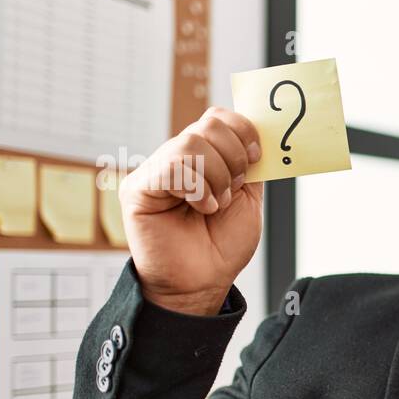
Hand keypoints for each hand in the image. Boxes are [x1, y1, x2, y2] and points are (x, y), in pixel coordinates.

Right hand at [120, 107, 263, 314]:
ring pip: (192, 144)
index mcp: (203, 156)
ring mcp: (156, 170)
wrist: (204, 282)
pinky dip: (197, 189)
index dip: (242, 130)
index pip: (217, 117)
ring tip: (213, 206)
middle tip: (231, 191)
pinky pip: (172, 167)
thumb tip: (260, 135)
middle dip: (233, 159)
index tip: (256, 157)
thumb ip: (250, 166)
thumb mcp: (247, 198)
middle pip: (209, 125)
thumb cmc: (221, 246)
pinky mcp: (138, 188)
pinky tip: (199, 208)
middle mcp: (177, 158)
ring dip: (216, 179)